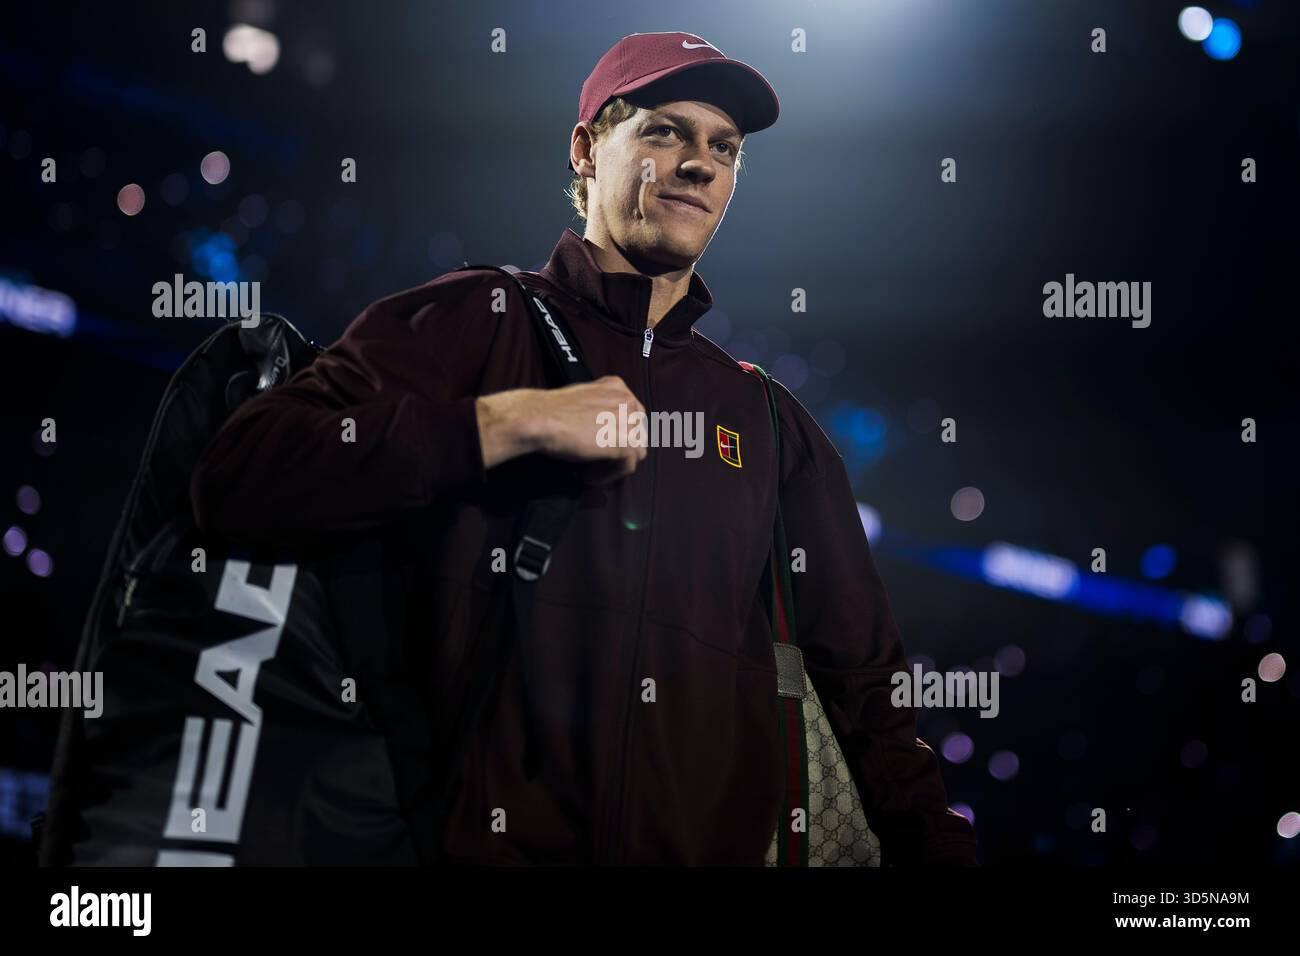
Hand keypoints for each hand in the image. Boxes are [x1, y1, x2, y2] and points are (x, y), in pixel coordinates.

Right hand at [476, 376, 647, 483]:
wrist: (540, 418)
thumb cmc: (551, 411)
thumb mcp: (582, 399)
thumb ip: (600, 409)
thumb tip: (604, 429)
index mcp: (618, 387)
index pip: (632, 416)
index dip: (617, 435)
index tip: (601, 447)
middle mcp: (627, 400)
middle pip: (638, 434)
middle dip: (619, 450)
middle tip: (597, 462)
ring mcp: (629, 421)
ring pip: (636, 452)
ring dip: (614, 465)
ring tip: (591, 470)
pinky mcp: (625, 442)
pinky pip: (628, 466)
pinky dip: (609, 476)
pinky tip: (589, 476)